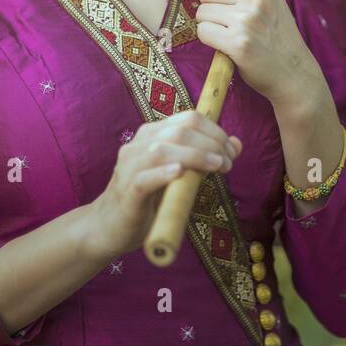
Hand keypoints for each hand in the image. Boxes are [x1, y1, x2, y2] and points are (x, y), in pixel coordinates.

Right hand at [87, 109, 241, 260]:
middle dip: (210, 144)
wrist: (109, 227)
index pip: (187, 119)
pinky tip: (179, 174)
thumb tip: (236, 144)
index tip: (231, 150)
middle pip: (179, 131)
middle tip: (228, 162)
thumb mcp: (180, 175)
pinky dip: (163, 174)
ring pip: (162, 151)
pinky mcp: (126, 193)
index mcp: (151, 135)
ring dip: (195, 156)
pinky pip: (144, 179)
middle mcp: (138, 145)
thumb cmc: (148, 199)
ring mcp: (129, 168)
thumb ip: (204, 158)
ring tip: (216, 167)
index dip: (215, 131)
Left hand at [194, 0, 321, 109]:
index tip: (229, 3)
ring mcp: (247, 19)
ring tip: (231, 34)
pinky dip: (210, 42)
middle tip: (230, 23)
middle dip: (211, 8)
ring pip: (201, 13)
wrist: (293, 72)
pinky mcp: (238, 43)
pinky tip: (227, 46)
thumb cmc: (276, 34)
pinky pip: (203, 33)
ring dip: (210, 26)